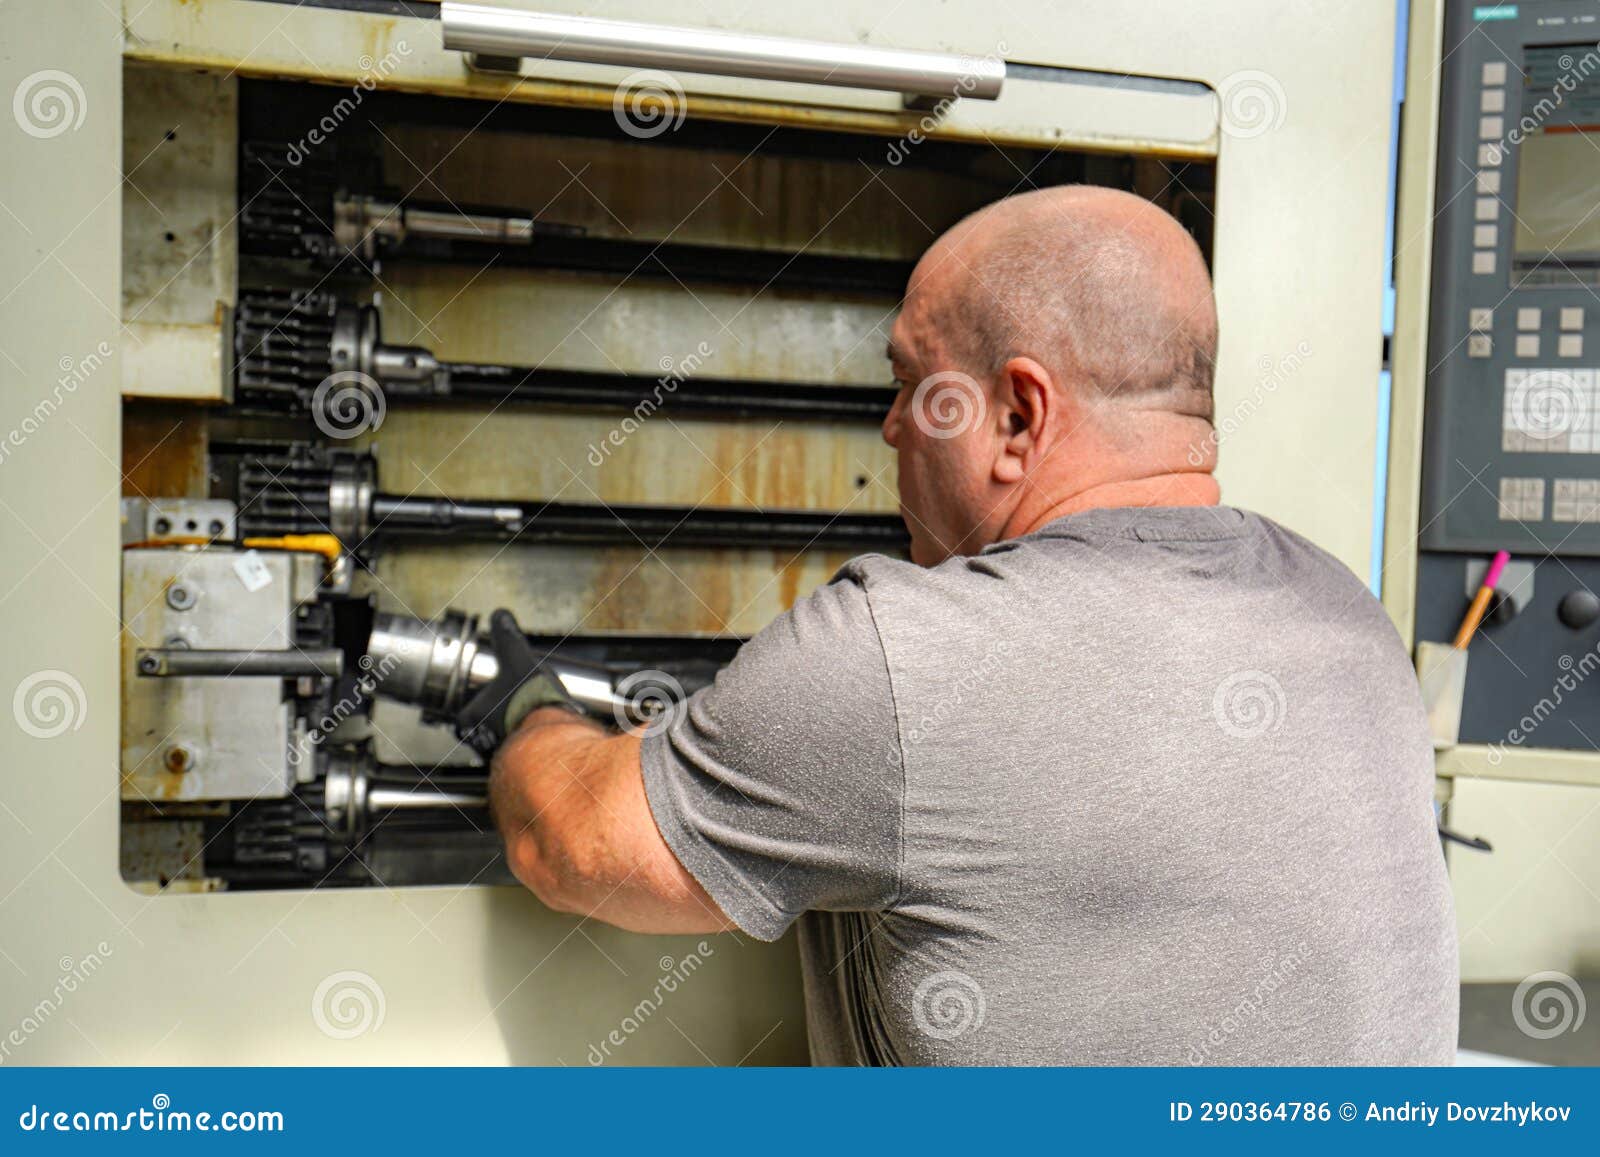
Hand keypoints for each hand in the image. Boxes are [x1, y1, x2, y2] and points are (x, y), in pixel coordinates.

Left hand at [454, 609, 579, 754]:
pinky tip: (549, 739)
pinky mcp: (526, 769)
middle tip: (513, 711)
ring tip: (533, 724)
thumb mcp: (518, 659)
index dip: (474, 705)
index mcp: (474, 715)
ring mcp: (503, 757)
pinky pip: (525, 759)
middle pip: (483, 731)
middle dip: (496, 722)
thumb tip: (500, 616)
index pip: (464, 713)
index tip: (484, 699)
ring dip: (516, 736)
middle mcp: (483, 741)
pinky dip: (534, 750)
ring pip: (503, 746)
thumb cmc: (530, 703)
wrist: (554, 739)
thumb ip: (507, 637)